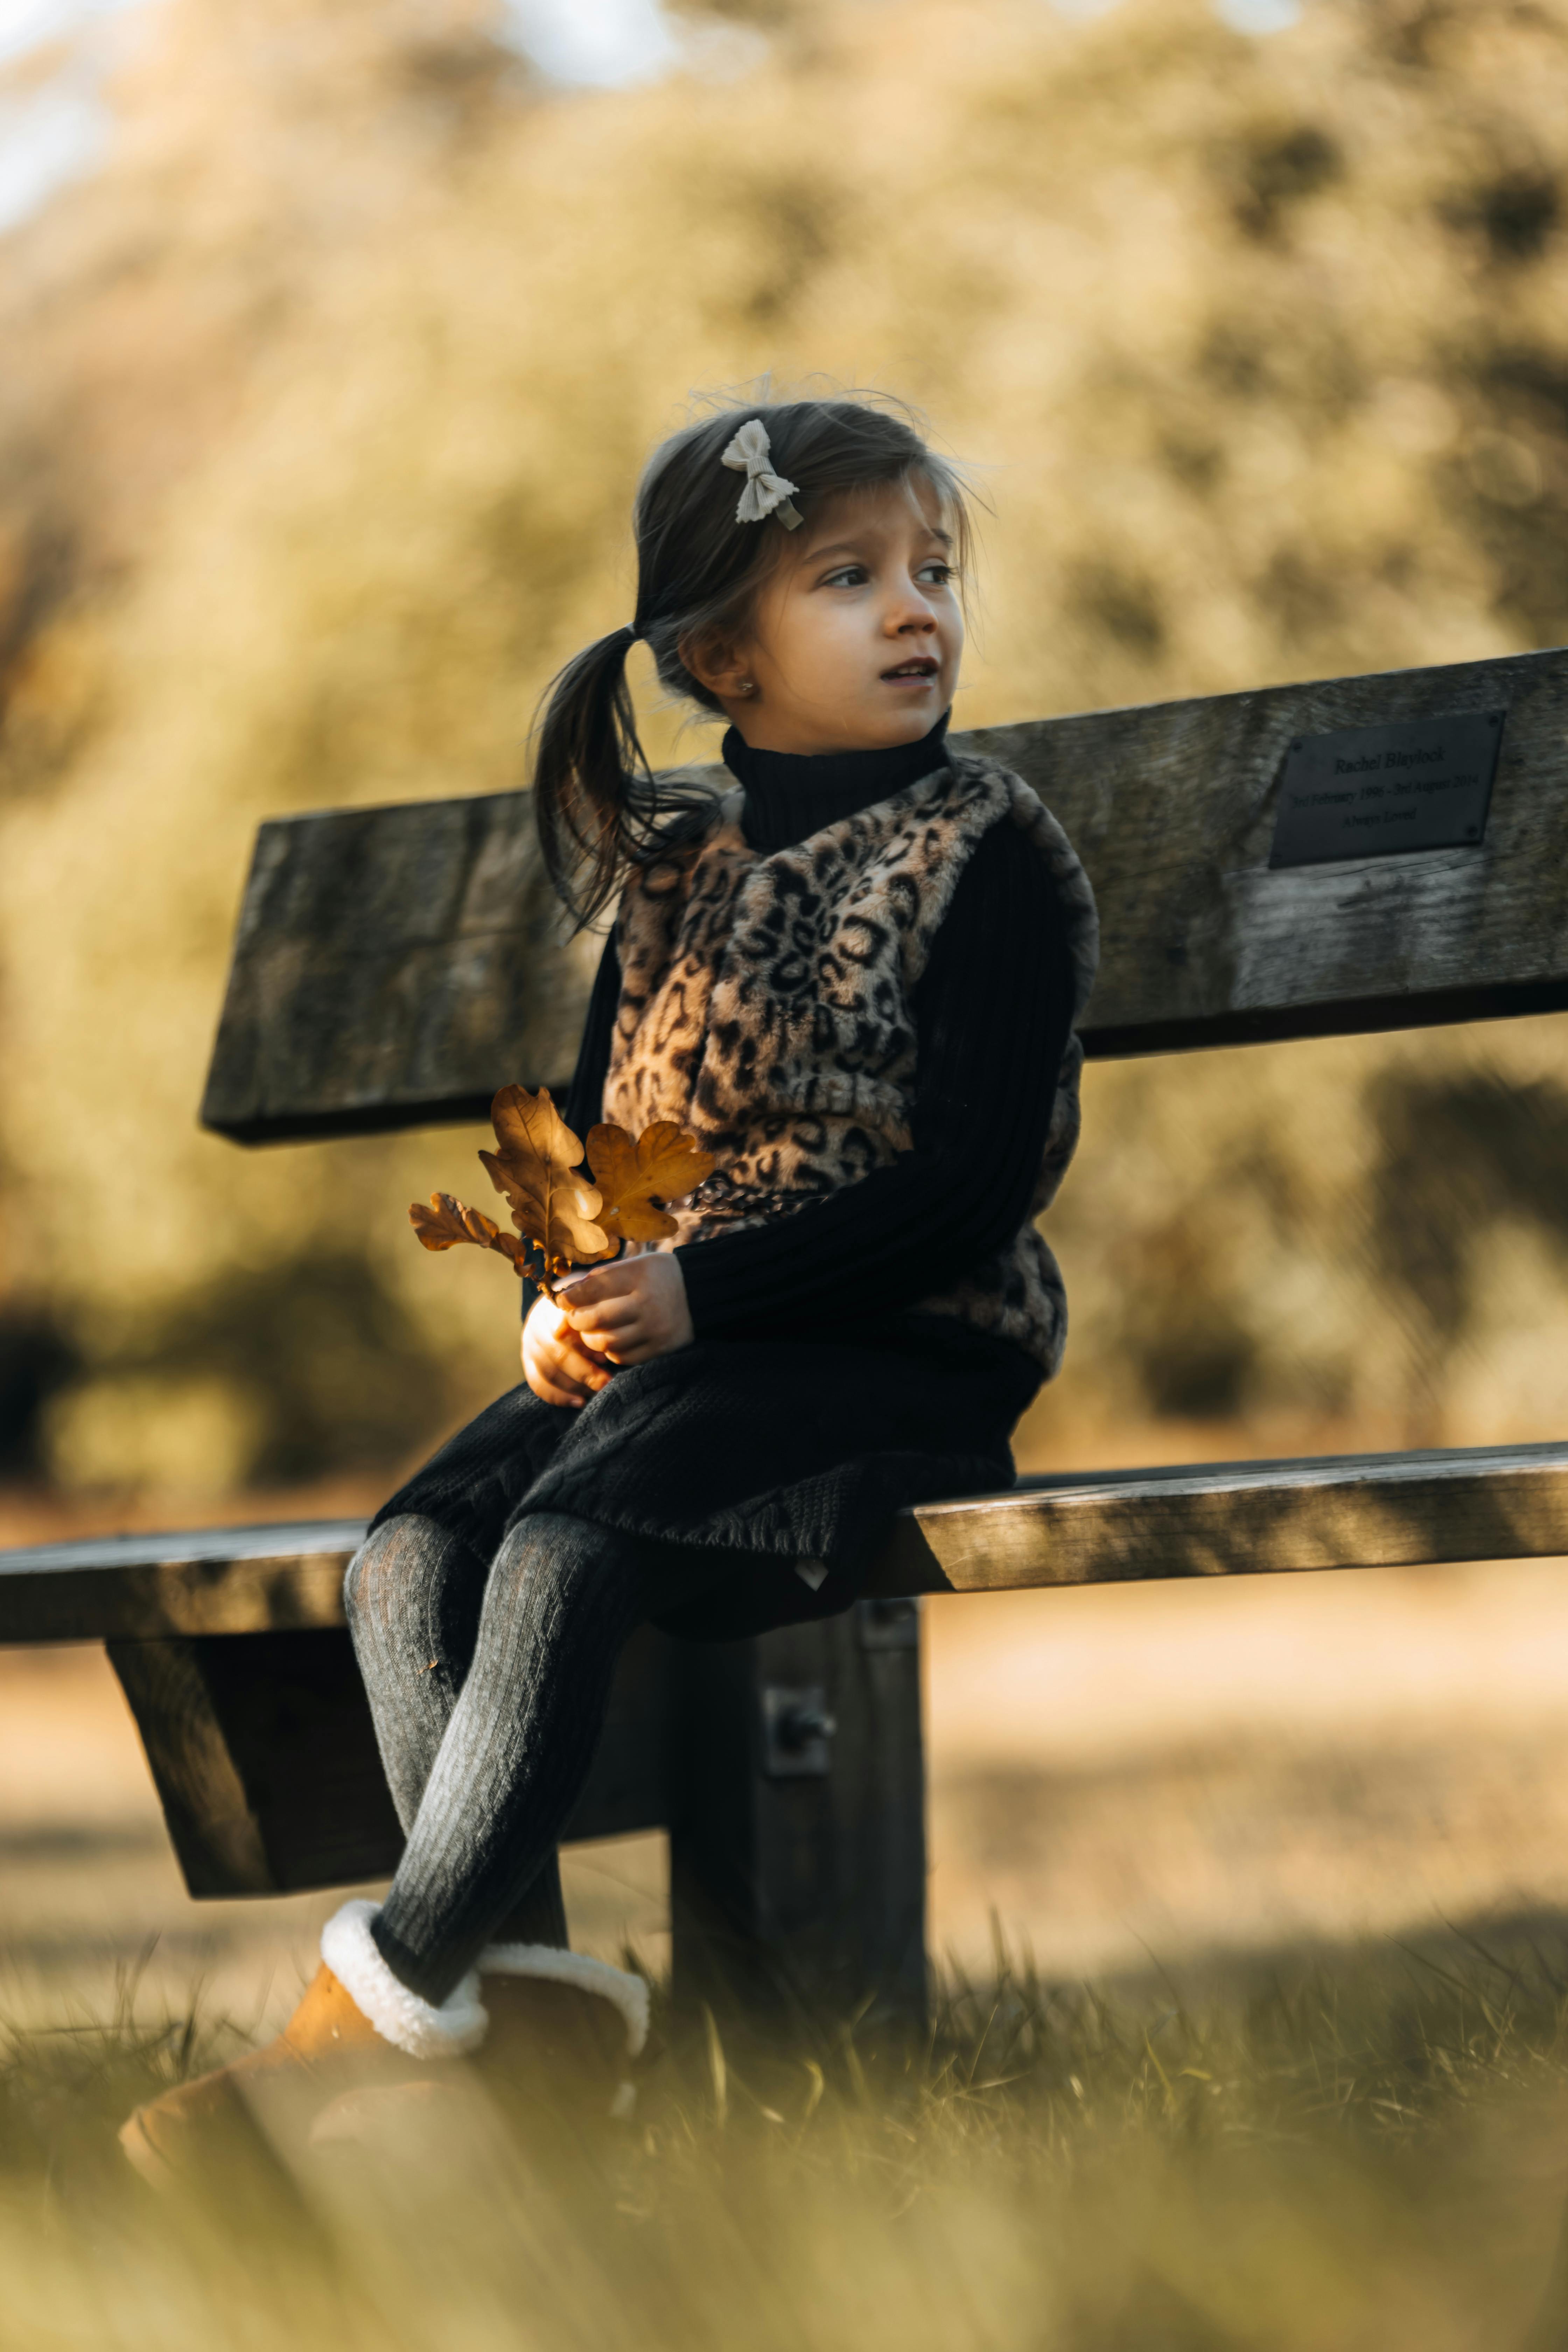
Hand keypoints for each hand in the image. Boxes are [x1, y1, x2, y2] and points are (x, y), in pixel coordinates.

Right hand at [521, 1294, 612, 1407]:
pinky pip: (538, 1384)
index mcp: (553, 1306)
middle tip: (606, 1381)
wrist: (566, 1308)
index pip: (564, 1328)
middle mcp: (536, 1323)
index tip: (604, 1358)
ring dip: (575, 1385)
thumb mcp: (595, 1309)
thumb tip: (601, 1359)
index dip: (584, 1346)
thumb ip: (595, 1326)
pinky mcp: (527, 1361)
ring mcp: (528, 1343)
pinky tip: (580, 1401)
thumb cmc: (589, 1309)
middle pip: (556, 1353)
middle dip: (584, 1371)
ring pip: (548, 1372)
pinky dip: (559, 1396)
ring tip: (598, 1390)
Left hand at [558, 1252, 693, 1366]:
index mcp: (639, 1276)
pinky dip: (612, 1352)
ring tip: (593, 1331)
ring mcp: (656, 1329)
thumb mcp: (633, 1266)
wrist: (701, 1294)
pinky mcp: (661, 1349)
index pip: (593, 1289)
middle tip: (575, 1318)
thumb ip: (600, 1279)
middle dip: (578, 1321)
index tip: (562, 1301)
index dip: (571, 1297)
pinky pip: (623, 1358)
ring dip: (593, 1339)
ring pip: (607, 1343)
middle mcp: (648, 1304)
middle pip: (596, 1320)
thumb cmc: (657, 1277)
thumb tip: (564, 1297)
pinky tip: (613, 1341)